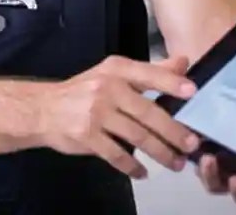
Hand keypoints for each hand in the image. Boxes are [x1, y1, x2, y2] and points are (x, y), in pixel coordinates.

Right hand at [38, 55, 200, 178]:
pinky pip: (116, 155)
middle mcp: (106, 88)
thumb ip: (149, 72)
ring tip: (176, 163)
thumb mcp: (113, 74)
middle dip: (173, 131)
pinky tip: (143, 172)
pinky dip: (132, 166)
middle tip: (192, 145)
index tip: (193, 91)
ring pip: (136, 136)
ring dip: (160, 152)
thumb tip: (183, 63)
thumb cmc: (83, 91)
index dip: (170, 82)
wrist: (42, 109)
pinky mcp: (86, 136)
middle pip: (147, 112)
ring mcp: (95, 113)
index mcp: (116, 70)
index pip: (148, 74)